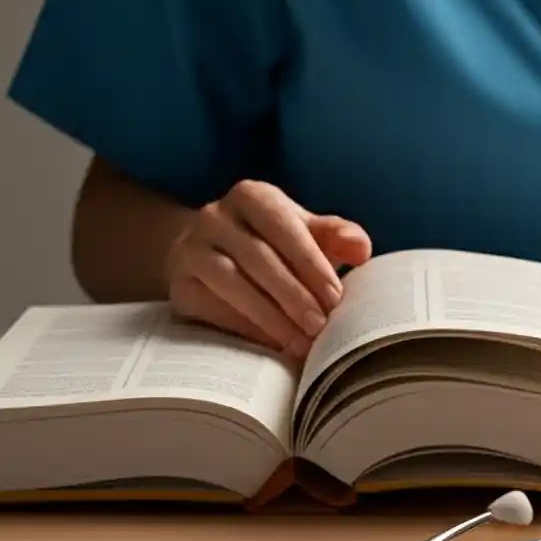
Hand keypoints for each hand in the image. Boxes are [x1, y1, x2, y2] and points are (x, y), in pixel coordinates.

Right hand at [164, 180, 371, 358]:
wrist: (210, 254)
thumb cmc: (272, 244)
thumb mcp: (305, 233)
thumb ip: (336, 237)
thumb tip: (361, 249)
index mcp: (253, 196)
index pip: (285, 227)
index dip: (312, 264)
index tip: (336, 297)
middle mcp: (216, 215)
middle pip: (259, 257)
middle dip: (294, 295)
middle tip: (320, 325)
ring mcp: (191, 248)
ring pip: (231, 282)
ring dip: (270, 316)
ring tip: (300, 341)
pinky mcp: (179, 282)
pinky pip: (210, 306)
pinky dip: (243, 326)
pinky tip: (269, 344)